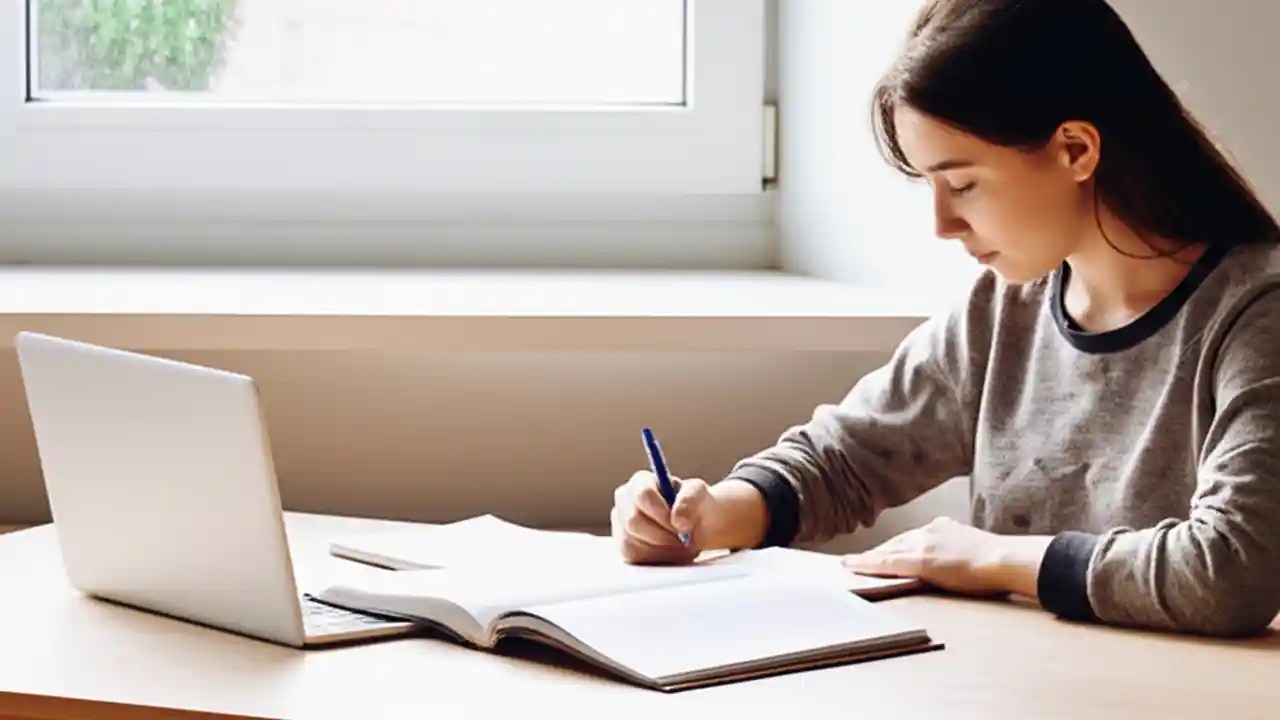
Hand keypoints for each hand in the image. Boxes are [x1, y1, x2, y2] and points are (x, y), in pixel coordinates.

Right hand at [610, 471, 716, 563]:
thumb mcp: (699, 495)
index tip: (679, 525)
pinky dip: (654, 557)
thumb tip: (677, 520)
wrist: (697, 527)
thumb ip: (690, 500)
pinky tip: (668, 551)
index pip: (643, 494)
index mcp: (641, 481)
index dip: (661, 512)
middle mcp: (625, 500)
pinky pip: (632, 555)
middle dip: (661, 534)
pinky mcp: (623, 545)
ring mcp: (620, 523)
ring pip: (631, 540)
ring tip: (678, 544)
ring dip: (660, 547)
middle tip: (681, 539)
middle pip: (632, 520)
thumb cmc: (696, 506)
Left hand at [841, 517, 1050, 597]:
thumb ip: (960, 548)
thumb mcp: (975, 547)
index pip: (912, 537)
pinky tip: (851, 566)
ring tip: (849, 564)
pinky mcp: (919, 560)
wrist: (1003, 558)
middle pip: (896, 542)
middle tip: (858, 559)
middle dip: (878, 550)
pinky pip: (886, 562)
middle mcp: (929, 531)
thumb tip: (961, 557)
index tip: (884, 550)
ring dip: (868, 557)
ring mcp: (923, 544)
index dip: (895, 545)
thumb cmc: (998, 559)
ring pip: (887, 550)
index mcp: (943, 527)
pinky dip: (866, 563)